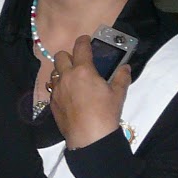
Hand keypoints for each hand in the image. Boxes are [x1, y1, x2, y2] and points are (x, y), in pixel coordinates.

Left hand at [48, 35, 132, 149]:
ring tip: (72, 78)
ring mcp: (57, 89)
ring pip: (54, 72)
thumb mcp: (118, 94)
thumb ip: (122, 77)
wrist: (89, 137)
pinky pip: (52, 88)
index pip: (80, 47)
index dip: (83, 40)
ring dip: (62, 71)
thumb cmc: (105, 113)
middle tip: (79, 62)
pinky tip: (68, 94)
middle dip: (69, 55)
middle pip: (60, 56)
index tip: (86, 40)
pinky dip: (59, 87)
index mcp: (83, 70)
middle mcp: (67, 76)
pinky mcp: (52, 102)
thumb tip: (126, 67)